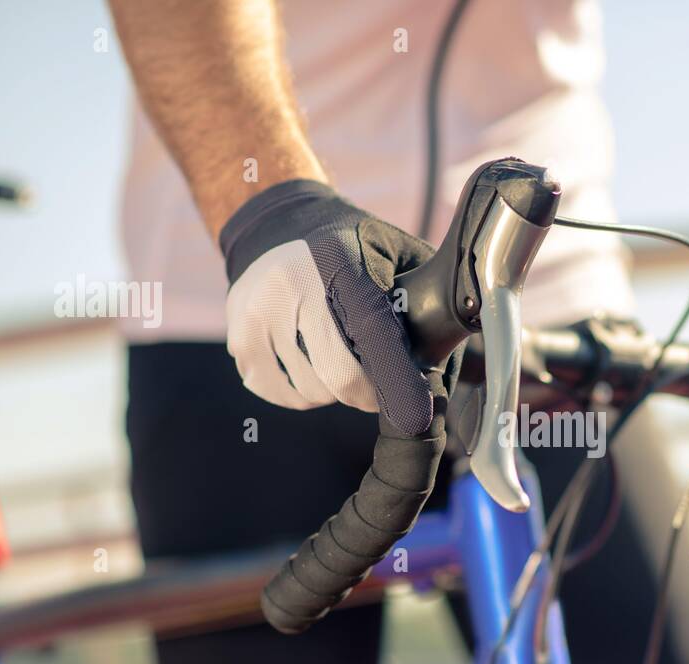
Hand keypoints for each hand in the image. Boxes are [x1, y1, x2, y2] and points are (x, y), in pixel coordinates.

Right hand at [218, 180, 435, 433]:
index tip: (415, 416)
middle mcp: (293, 280)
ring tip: (343, 358)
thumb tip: (449, 374)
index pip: (372, 331)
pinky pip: (279, 393)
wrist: (279, 221)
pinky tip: (312, 364)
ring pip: (311, 391)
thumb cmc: (357, 247)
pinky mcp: (239, 335)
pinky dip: (304, 393)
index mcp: (342, 260)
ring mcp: (258, 308)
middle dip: (372, 394)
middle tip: (383, 384)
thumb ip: (431, 307)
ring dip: (337, 392)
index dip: (396, 380)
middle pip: (340, 376)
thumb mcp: (402, 255)